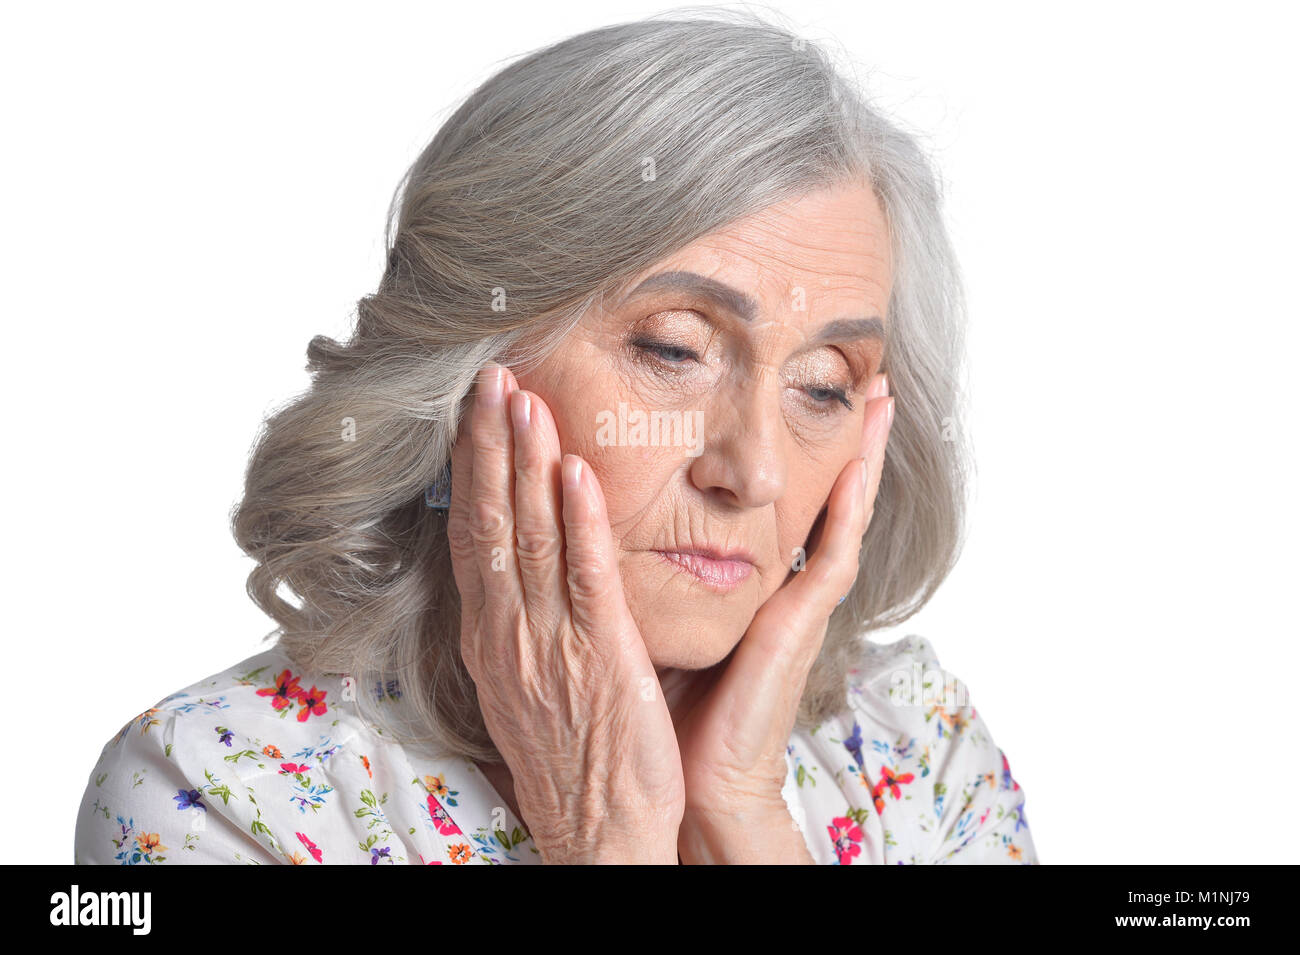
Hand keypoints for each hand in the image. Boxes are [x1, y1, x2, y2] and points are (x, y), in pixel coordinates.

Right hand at [447, 362, 685, 863]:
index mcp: (493, 635)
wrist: (599, 831)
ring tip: (525, 399)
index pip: (473, 535)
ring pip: (530, 538)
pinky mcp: (601, 659)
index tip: (476, 412)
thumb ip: (520, 620)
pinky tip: (578, 473)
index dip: (473, 469)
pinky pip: (585, 581)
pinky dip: (579, 524)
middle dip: (489, 445)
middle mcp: (510, 633)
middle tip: (492, 376)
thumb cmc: (569, 756)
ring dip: (526, 464)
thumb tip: (513, 569)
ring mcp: (551, 644)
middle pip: (490, 522)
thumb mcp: (526, 682)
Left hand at [672, 373, 893, 862]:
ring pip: (840, 509)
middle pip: (817, 492)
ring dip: (861, 453)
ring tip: (880, 395)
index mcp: (750, 580)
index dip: (789, 447)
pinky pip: (834, 552)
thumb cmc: (672, 701)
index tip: (795, 391)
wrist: (694, 775)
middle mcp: (782, 582)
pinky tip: (861, 462)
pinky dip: (851, 504)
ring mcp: (799, 600)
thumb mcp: (660, 614)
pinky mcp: (802, 621)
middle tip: (863, 374)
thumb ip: (651, 568)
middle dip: (840, 436)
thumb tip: (610, 516)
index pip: (776, 499)